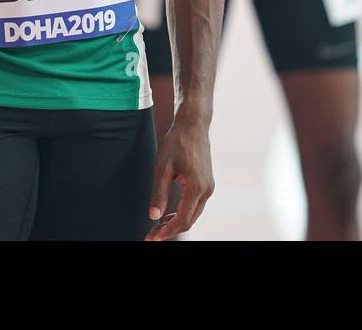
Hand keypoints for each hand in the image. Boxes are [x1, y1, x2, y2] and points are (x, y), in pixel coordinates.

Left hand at [146, 117, 213, 240]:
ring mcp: (209, 186)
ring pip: (194, 214)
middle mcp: (206, 190)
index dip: (167, 232)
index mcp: (196, 187)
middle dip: (171, 230)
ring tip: (158, 225)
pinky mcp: (207, 182)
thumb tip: (154, 217)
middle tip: (152, 234)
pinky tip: (170, 213)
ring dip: (177, 222)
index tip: (152, 237)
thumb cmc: (177, 142)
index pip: (183, 220)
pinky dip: (183, 212)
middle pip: (190, 220)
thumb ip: (159, 194)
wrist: (193, 124)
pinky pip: (196, 204)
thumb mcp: (162, 168)